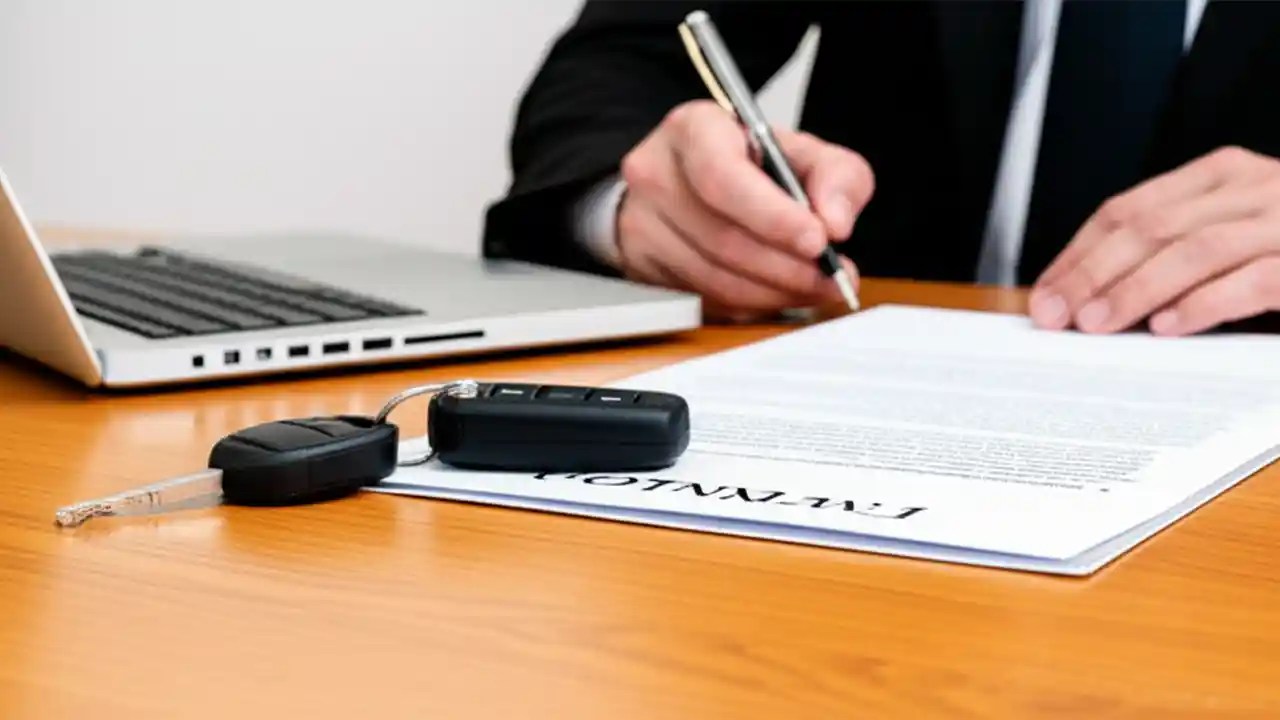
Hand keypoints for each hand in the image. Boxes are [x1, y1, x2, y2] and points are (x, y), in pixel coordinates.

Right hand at [616, 100, 872, 320]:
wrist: (684, 180)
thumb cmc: (745, 163)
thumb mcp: (800, 151)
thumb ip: (835, 176)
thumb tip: (836, 223)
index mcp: (693, 130)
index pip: (724, 177)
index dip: (774, 217)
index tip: (819, 240)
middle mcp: (655, 174)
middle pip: (723, 237)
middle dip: (788, 266)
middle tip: (830, 275)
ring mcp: (642, 224)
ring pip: (715, 278)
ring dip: (774, 292)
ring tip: (813, 287)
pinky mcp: (642, 266)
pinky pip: (705, 300)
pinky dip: (751, 305)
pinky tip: (777, 292)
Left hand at [1029, 146, 1279, 335]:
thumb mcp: (1229, 233)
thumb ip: (1172, 250)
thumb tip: (1089, 295)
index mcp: (1220, 174)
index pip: (1128, 208)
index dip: (1079, 252)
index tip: (1045, 293)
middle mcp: (1251, 186)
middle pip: (1150, 227)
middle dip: (1093, 273)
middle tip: (1056, 315)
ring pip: (1193, 250)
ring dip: (1136, 290)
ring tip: (1097, 325)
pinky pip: (1253, 278)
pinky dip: (1205, 303)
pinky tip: (1169, 328)